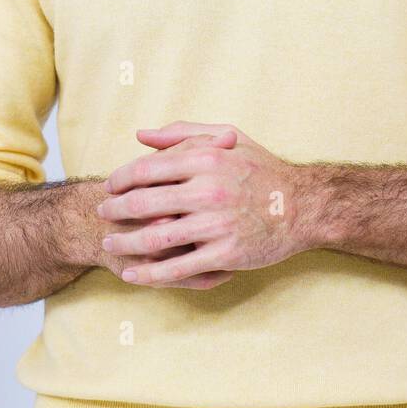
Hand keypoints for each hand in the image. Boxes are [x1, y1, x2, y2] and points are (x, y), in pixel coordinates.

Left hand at [97, 122, 313, 288]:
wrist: (304, 206)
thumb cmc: (263, 169)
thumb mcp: (228, 136)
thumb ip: (183, 133)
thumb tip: (141, 135)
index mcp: (206, 158)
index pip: (146, 168)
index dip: (120, 179)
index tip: (109, 187)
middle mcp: (209, 190)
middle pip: (143, 202)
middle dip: (115, 211)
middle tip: (102, 214)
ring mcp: (217, 224)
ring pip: (155, 237)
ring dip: (125, 243)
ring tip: (111, 245)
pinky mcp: (226, 254)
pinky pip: (178, 268)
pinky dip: (150, 274)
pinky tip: (133, 274)